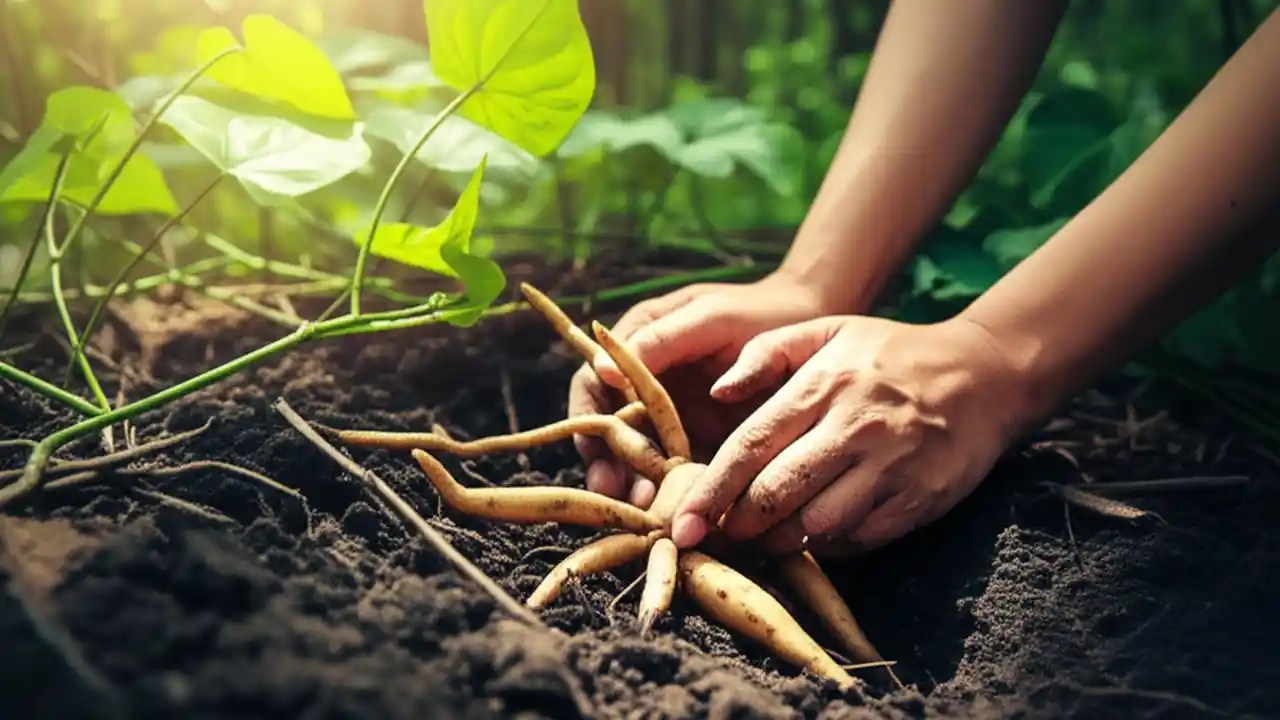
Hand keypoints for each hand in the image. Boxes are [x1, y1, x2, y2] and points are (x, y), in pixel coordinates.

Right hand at [568, 270, 843, 507]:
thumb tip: (602, 370)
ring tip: (647, 513)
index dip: (589, 425)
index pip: (592, 387)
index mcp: (637, 344)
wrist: (811, 324)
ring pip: (638, 456)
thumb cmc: (758, 312)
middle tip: (618, 500)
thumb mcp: (709, 318)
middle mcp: (645, 383)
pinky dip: (672, 492)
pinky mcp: (698, 440)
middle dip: (608, 467)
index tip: (599, 458)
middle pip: (608, 431)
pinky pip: (676, 470)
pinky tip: (679, 511)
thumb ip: (659, 341)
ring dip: (636, 485)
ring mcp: (671, 414)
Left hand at [669, 314, 1034, 555]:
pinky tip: (813, 534)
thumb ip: (765, 354)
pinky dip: (827, 545)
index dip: (710, 491)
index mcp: (822, 385)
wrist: (983, 375)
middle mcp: (853, 427)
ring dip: (777, 542)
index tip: (681, 524)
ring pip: (815, 524)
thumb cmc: (890, 354)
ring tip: (759, 540)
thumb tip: (717, 390)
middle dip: (735, 525)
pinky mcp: (919, 499)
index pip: (751, 446)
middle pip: (775, 493)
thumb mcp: (827, 330)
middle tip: (714, 539)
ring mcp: (889, 467)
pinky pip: (858, 538)